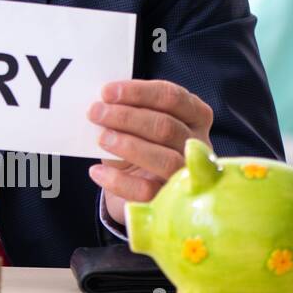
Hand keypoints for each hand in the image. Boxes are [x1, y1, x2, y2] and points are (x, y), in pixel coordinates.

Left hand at [87, 79, 213, 225]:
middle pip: (167, 127)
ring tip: (101, 139)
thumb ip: (123, 110)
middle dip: (127, 117)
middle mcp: (197, 144)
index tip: (107, 92)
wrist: (131, 187)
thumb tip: (101, 103)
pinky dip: (119, 181)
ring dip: (129, 146)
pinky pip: (148, 191)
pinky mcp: (171, 200)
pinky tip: (97, 171)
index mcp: (193, 116)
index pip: (173, 97)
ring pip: (166, 159)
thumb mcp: (133, 124)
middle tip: (95, 112)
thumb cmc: (134, 145)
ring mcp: (187, 174)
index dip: (139, 92)